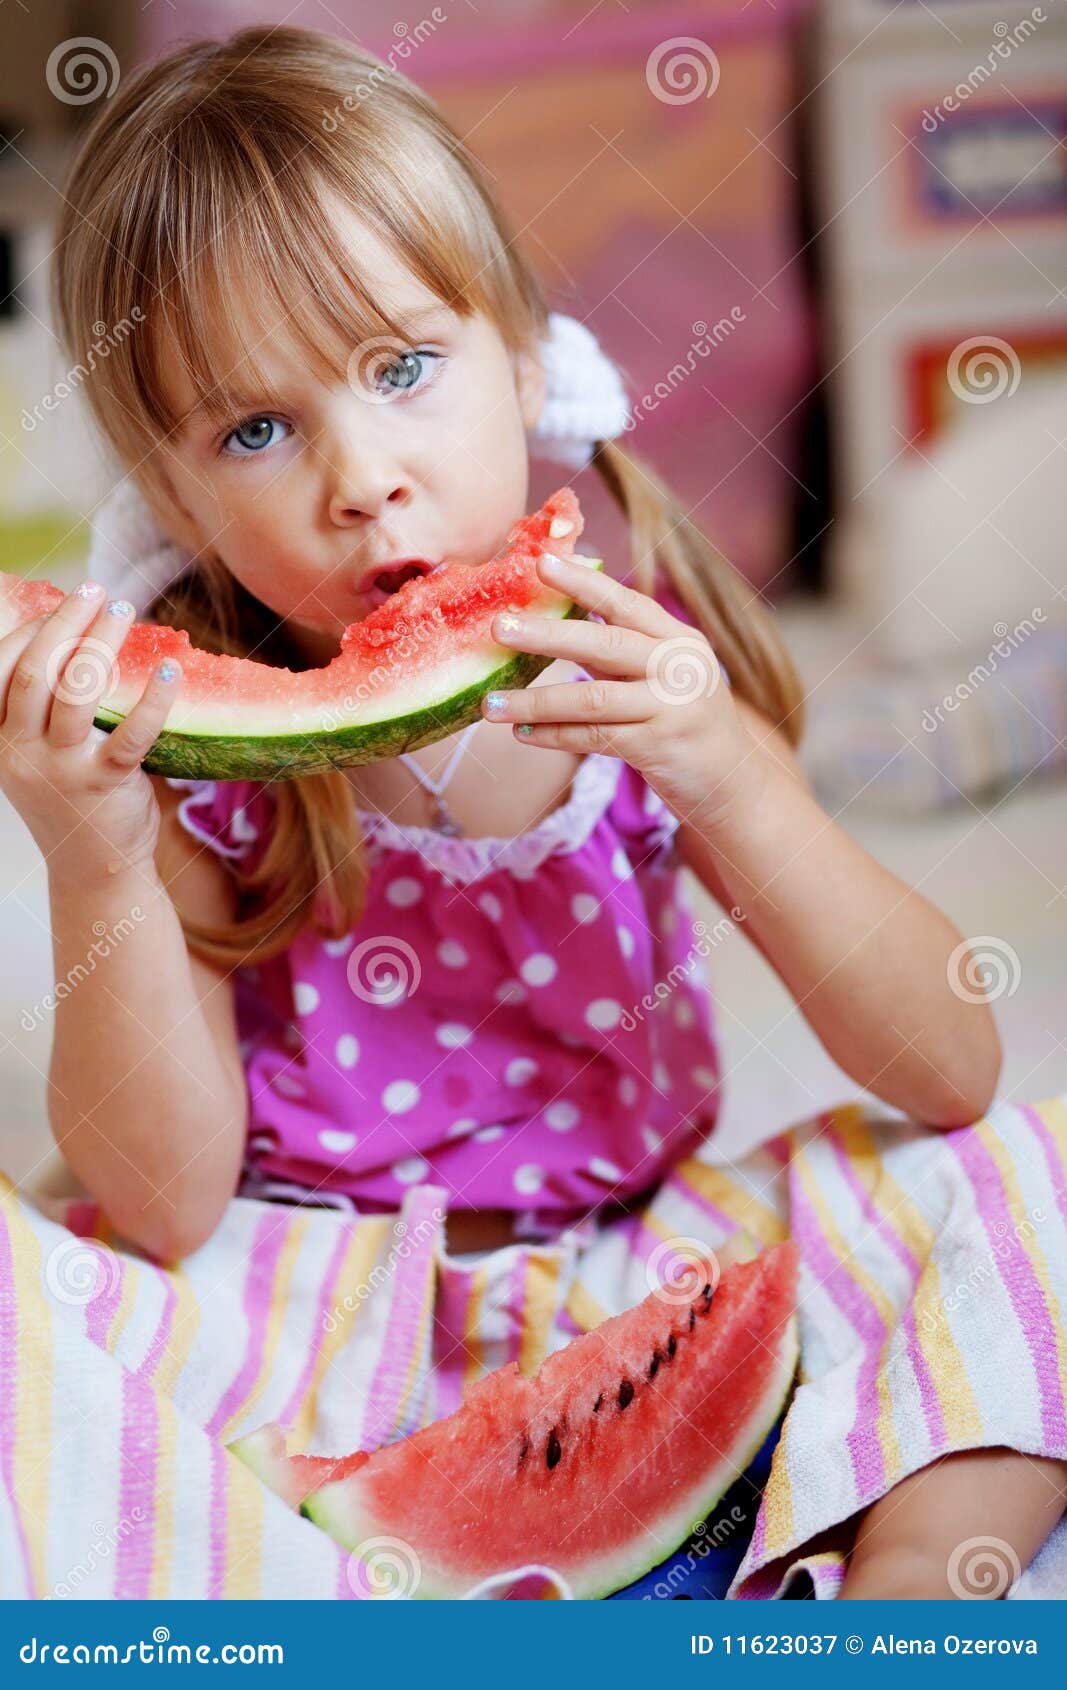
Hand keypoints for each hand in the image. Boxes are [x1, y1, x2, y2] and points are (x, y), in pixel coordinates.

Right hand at [0, 581, 182, 883]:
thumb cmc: (73, 800)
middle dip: (64, 622)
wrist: (95, 872)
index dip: (30, 628)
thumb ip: (42, 710)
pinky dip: (153, 697)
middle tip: (97, 590)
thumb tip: (77, 637)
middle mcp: (19, 753)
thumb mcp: (40, 754)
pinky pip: (131, 735)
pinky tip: (170, 669)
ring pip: (74, 693)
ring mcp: (59, 771)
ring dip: (100, 645)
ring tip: (125, 612)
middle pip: (34, 672)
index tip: (63, 600)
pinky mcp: (104, 786)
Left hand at [481, 551, 759, 827]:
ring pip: (592, 699)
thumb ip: (620, 652)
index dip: (584, 582)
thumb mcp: (664, 678)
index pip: (628, 603)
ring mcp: (671, 708)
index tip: (543, 562)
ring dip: (536, 701)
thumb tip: (553, 625)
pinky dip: (555, 736)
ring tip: (492, 704)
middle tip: (500, 627)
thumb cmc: (685, 724)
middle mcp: (679, 668)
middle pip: (605, 643)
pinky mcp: (658, 747)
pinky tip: (522, 734)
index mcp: (680, 640)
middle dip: (548, 634)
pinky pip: (594, 738)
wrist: (734, 784)